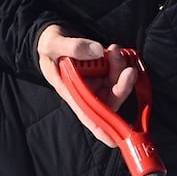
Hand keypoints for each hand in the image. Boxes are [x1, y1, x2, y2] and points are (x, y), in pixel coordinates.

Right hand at [37, 25, 136, 145]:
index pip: (87, 115)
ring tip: (115, 50)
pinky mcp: (104, 70)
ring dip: (121, 70)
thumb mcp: (52, 44)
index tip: (115, 140)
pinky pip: (119, 71)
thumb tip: (98, 51)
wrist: (55, 34)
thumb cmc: (49, 46)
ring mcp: (97, 81)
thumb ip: (72, 47)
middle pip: (109, 100)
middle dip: (122, 87)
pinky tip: (115, 51)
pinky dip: (121, 62)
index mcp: (70, 92)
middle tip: (127, 70)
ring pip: (117, 84)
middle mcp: (86, 91)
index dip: (101, 129)